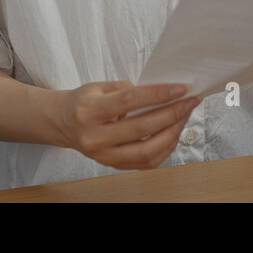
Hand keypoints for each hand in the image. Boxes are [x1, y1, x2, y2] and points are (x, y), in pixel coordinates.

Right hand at [52, 81, 201, 169]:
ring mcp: (104, 156)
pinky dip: (165, 149)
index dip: (158, 95)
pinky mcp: (112, 165)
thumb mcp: (98, 87)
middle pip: (142, 128)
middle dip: (172, 114)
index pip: (129, 101)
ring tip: (184, 117)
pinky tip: (173, 133)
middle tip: (190, 102)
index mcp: (89, 111)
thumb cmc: (83, 102)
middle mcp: (95, 137)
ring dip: (172, 134)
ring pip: (147, 152)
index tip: (181, 88)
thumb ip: (127, 90)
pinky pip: (146, 163)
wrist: (62, 123)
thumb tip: (162, 94)